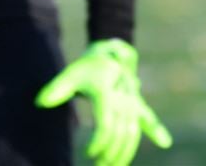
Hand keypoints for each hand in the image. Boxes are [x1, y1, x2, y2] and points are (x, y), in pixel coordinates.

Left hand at [36, 39, 171, 165]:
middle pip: (120, 132)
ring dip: (126, 152)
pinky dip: (156, 130)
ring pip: (133, 131)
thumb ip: (56, 89)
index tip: (89, 154)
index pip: (106, 124)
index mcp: (107, 94)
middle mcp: (122, 98)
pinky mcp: (136, 104)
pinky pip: (147, 119)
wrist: (106, 52)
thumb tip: (40, 102)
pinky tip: (165, 142)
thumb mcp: (70, 75)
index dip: (99, 142)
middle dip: (111, 153)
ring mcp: (131, 101)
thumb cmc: (85, 67)